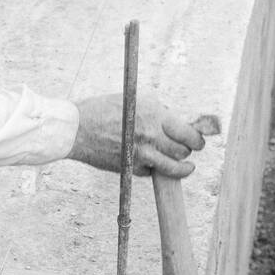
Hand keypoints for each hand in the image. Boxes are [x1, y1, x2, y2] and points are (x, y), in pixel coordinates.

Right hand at [68, 92, 219, 177]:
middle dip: (188, 150)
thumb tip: (176, 123)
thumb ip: (157, 112)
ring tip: (186, 167)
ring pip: (174, 167)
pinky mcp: (132, 168)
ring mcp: (142, 154)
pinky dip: (156, 169)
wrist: (76, 129)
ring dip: (182, 168)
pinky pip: (153, 172)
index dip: (197, 138)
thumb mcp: (134, 101)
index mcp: (154, 115)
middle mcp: (151, 135)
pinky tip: (155, 165)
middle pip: (184, 150)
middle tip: (188, 150)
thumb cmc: (102, 110)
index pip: (188, 132)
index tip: (198, 140)